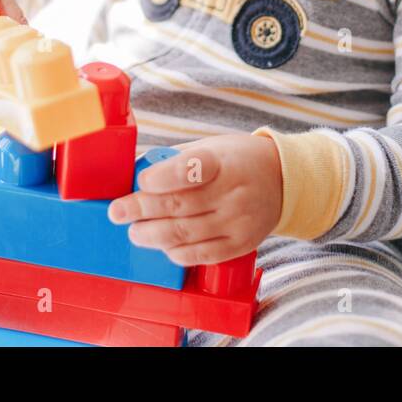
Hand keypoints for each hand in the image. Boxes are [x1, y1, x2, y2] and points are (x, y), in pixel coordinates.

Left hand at [107, 133, 282, 265]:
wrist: (283, 180)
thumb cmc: (237, 160)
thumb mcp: (211, 147)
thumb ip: (176, 161)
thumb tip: (134, 175)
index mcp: (224, 162)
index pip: (190, 171)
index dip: (161, 177)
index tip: (141, 181)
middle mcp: (234, 194)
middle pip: (179, 206)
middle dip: (141, 209)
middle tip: (117, 212)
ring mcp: (238, 222)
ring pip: (185, 234)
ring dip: (151, 235)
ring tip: (134, 231)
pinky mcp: (240, 244)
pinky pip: (200, 254)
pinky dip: (176, 251)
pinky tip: (162, 245)